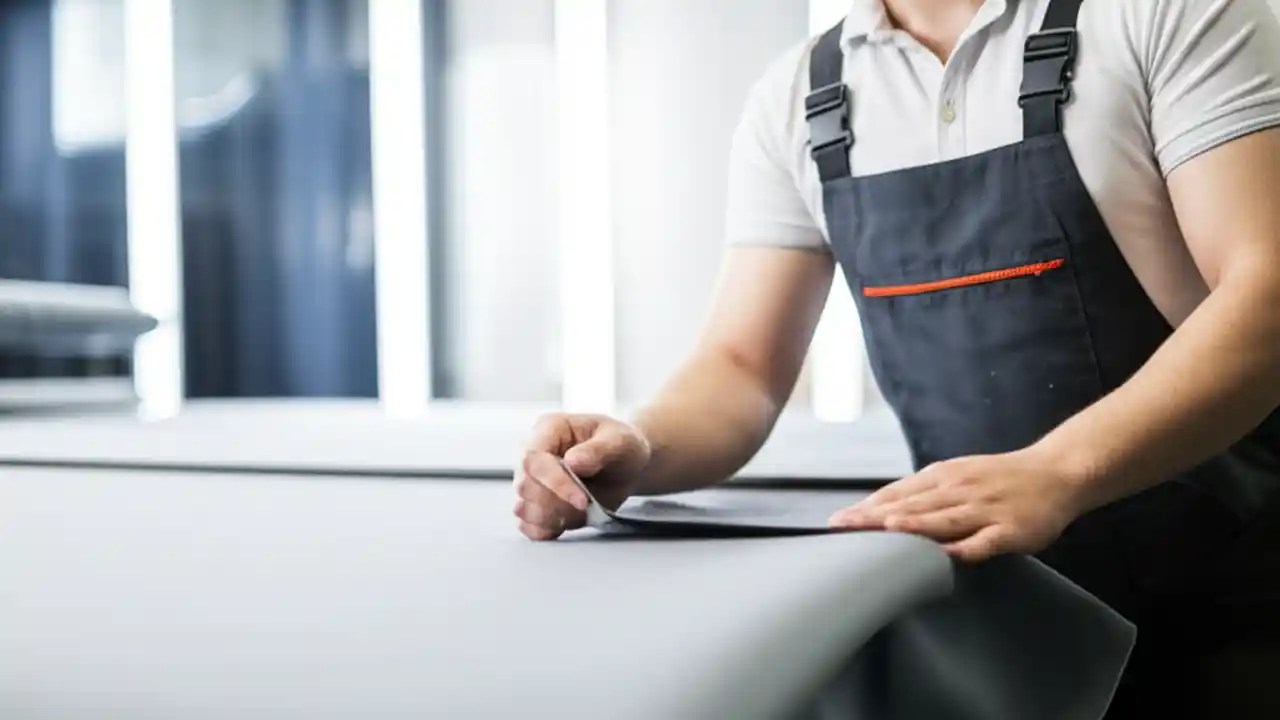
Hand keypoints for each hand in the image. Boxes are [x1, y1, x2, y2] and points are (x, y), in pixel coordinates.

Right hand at [513, 413, 651, 540]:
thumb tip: (572, 461)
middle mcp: (534, 453)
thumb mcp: (620, 441)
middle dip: (557, 503)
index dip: (555, 483)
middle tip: (587, 506)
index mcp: (550, 429)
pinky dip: (545, 530)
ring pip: (524, 508)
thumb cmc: (621, 445)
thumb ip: (598, 449)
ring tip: (582, 512)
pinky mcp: (536, 504)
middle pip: (525, 486)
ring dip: (553, 518)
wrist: (625, 465)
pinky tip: (565, 524)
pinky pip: (527, 524)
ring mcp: (532, 480)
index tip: (583, 500)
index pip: (534, 458)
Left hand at [828, 448, 1090, 561]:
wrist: (1057, 472)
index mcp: (943, 477)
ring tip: (886, 530)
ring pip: (944, 518)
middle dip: (876, 518)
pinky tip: (947, 555)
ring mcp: (985, 509)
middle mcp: (959, 489)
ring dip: (915, 524)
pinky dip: (967, 546)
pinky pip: (986, 539)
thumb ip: (924, 494)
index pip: (897, 493)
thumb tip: (881, 512)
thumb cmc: (999, 479)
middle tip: (843, 528)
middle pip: (912, 505)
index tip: (837, 522)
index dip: (867, 508)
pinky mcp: (1011, 529)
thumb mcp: (957, 477)